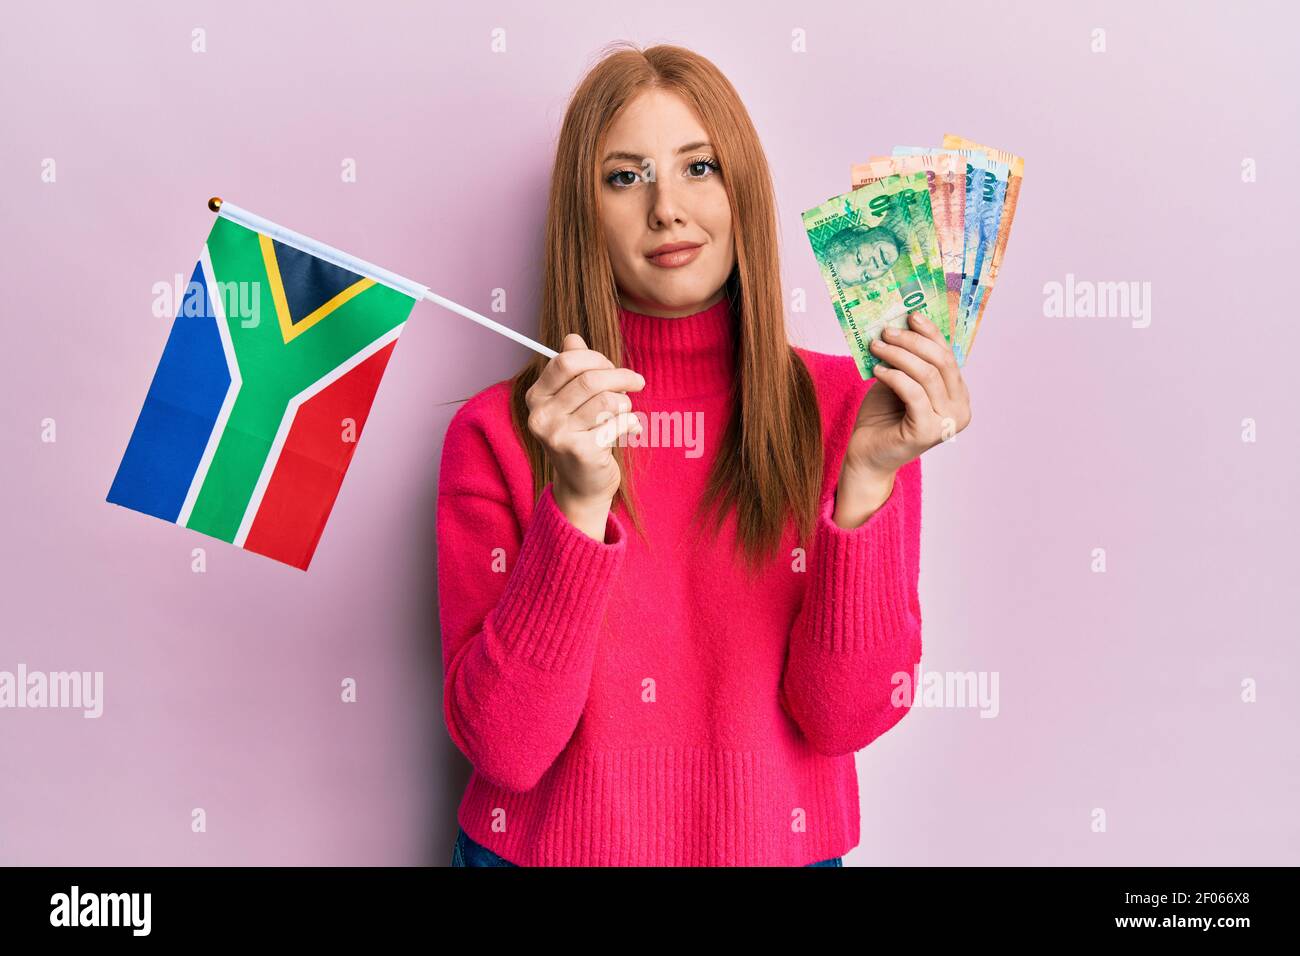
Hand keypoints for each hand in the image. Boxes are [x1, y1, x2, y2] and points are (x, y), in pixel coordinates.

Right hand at [525, 333, 645, 535]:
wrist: (583, 485)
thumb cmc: (583, 435)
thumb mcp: (574, 401)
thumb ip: (573, 370)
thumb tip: (573, 338)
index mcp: (536, 397)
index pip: (566, 361)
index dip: (596, 359)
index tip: (613, 367)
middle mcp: (541, 416)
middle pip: (590, 379)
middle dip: (620, 376)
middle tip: (636, 382)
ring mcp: (558, 436)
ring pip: (607, 400)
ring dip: (626, 403)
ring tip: (626, 414)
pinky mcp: (581, 452)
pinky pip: (618, 423)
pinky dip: (632, 423)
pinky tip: (630, 431)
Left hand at [839, 311, 972, 510]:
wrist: (868, 455)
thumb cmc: (883, 417)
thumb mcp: (899, 382)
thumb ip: (909, 361)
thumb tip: (903, 324)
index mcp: (958, 396)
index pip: (949, 356)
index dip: (931, 333)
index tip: (911, 315)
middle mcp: (960, 410)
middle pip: (942, 362)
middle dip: (913, 341)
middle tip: (887, 330)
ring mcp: (947, 422)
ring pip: (927, 374)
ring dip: (899, 355)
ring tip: (876, 346)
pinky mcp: (928, 431)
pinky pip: (913, 392)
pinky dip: (894, 376)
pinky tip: (877, 370)